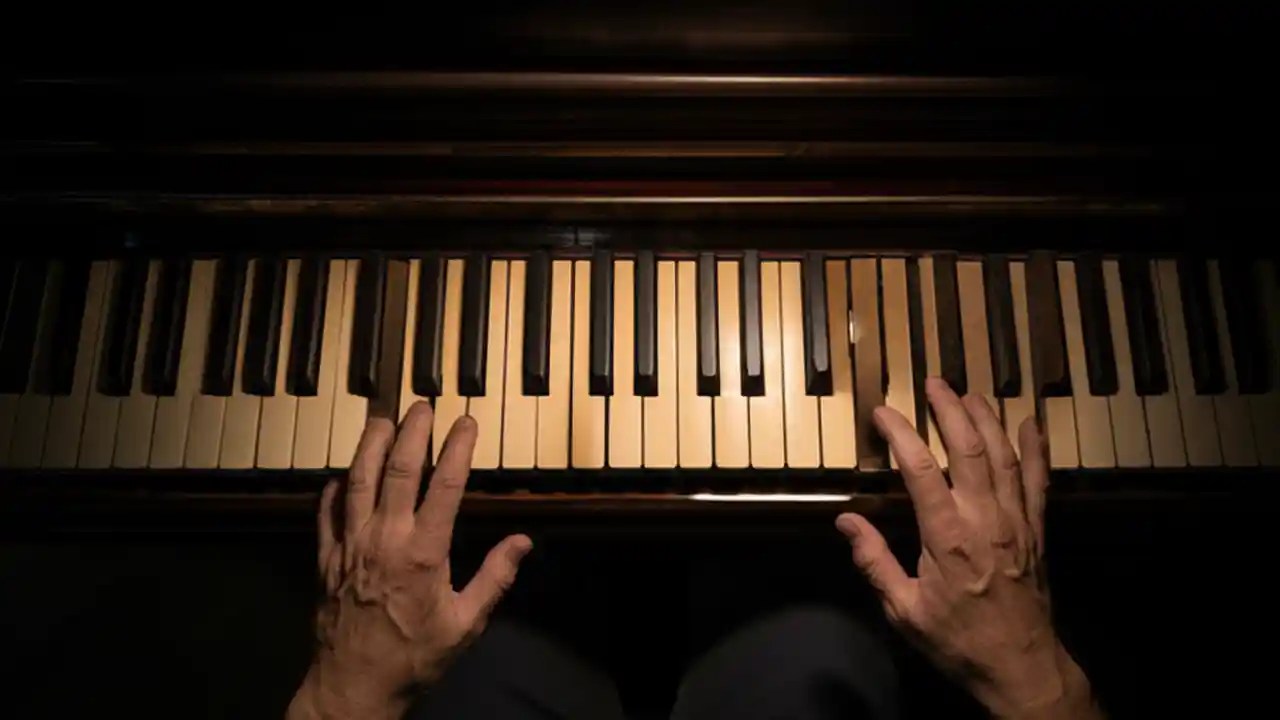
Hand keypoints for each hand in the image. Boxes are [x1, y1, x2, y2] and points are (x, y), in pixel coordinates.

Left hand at [288, 404, 532, 719]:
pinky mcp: (325, 558)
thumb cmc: (414, 657)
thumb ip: (495, 578)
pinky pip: (326, 512)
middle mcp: (384, 540)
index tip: (466, 422)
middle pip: (398, 471)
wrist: (353, 686)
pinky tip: (341, 473)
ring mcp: (350, 546)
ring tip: (382, 419)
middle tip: (423, 404)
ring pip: (357, 480)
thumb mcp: (465, 623)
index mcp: (423, 553)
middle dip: (413, 432)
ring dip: (370, 445)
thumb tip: (522, 542)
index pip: (444, 486)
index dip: (457, 449)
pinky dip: (334, 487)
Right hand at [837, 379, 1101, 719]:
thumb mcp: (903, 610)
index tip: (883, 411)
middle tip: (934, 383)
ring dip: (987, 419)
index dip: (901, 433)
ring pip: (1004, 456)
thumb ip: (874, 562)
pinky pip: (1039, 480)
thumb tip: (846, 523)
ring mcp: (1017, 522)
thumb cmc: (957, 640)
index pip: (921, 469)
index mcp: (947, 538)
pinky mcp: (1037, 531)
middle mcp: (985, 520)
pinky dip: (1035, 449)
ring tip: (969, 393)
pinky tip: (1029, 423)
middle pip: (970, 448)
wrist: (1020, 667)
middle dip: (949, 410)